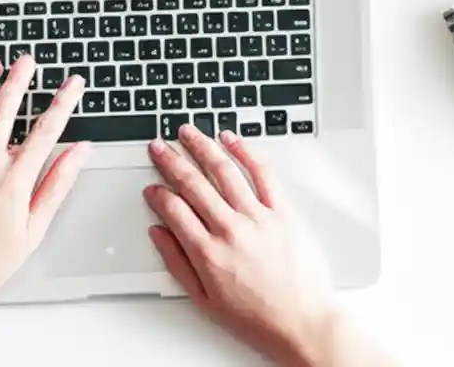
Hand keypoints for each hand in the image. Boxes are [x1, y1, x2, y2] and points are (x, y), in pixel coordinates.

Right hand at [143, 126, 341, 366]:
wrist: (302, 321)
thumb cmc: (257, 316)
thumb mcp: (204, 299)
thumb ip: (177, 263)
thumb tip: (158, 234)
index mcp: (208, 253)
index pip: (174, 210)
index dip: (158, 194)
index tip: (151, 187)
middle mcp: (231, 230)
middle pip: (193, 183)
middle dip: (171, 160)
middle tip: (159, 146)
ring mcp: (259, 217)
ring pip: (224, 170)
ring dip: (202, 146)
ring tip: (188, 132)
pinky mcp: (284, 212)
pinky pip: (262, 173)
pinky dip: (245, 151)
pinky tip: (230, 138)